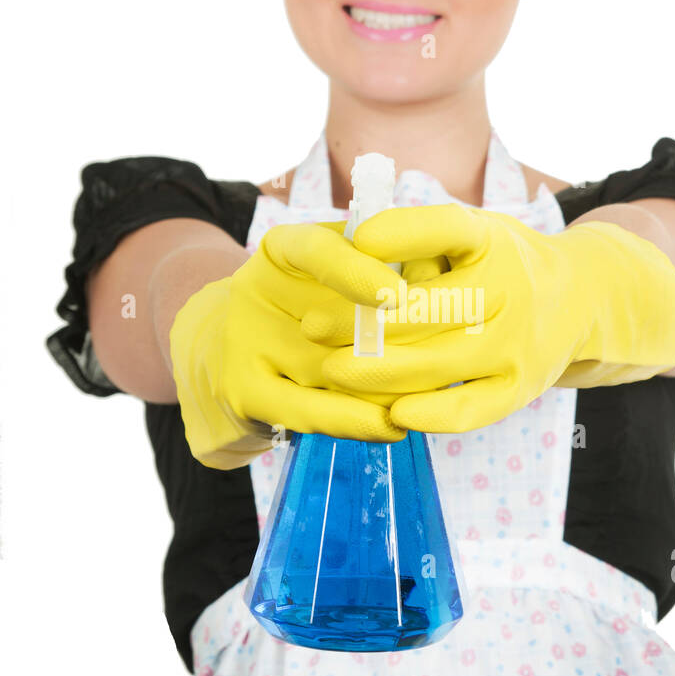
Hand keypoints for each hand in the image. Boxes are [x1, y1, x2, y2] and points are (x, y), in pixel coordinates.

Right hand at [168, 220, 441, 467]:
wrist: (229, 351)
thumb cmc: (306, 302)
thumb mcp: (336, 269)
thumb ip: (383, 264)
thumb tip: (442, 270)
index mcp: (283, 249)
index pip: (315, 250)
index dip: (355, 270)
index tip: (399, 293)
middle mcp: (256, 291)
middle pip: (330, 321)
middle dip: (393, 339)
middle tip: (444, 352)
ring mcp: (245, 347)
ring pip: (327, 370)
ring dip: (386, 386)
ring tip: (434, 394)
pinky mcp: (245, 395)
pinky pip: (309, 413)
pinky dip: (355, 421)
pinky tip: (394, 425)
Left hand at [303, 205, 674, 432]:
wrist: (580, 299)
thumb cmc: (503, 261)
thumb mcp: (474, 232)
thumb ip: (420, 238)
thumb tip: (350, 249)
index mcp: (491, 239)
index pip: (446, 229)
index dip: (402, 234)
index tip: (358, 240)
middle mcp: (509, 289)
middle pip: (429, 308)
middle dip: (363, 320)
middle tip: (311, 327)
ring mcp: (516, 343)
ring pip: (439, 362)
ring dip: (379, 371)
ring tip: (331, 370)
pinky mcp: (520, 387)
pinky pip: (471, 408)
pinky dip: (432, 414)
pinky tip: (392, 413)